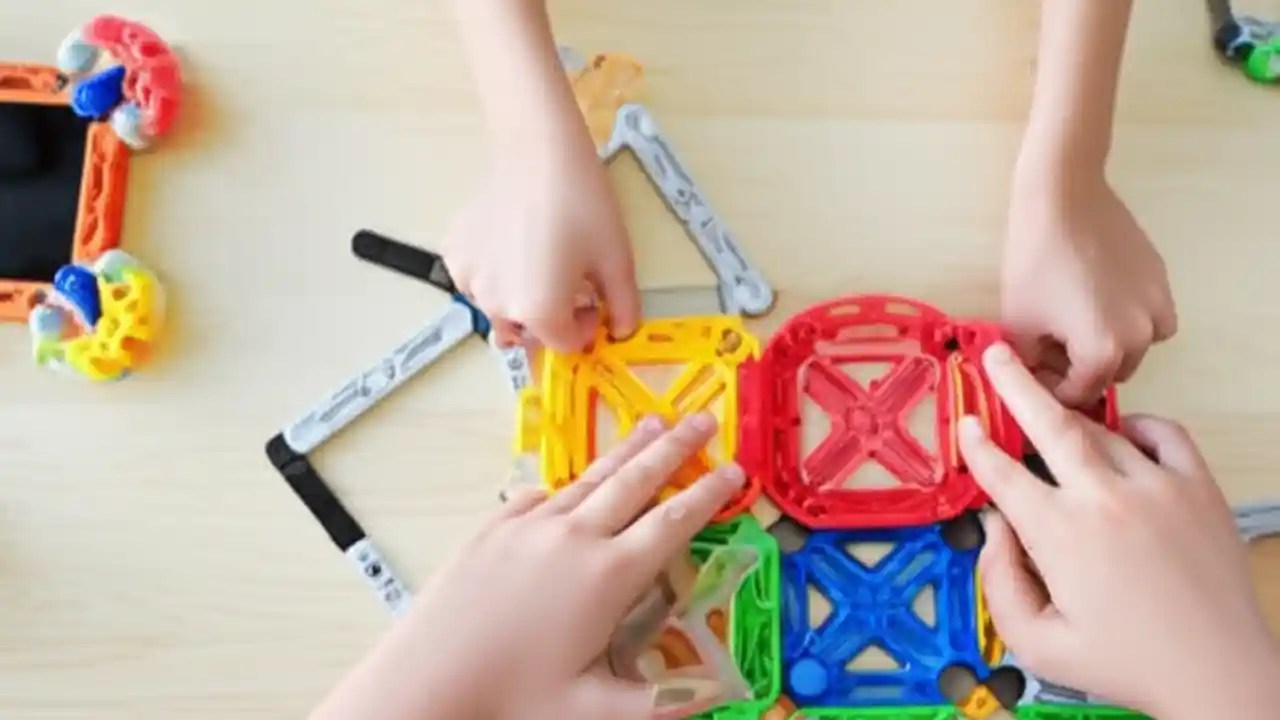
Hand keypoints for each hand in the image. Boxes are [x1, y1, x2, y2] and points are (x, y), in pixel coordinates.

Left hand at [312, 414, 745, 719]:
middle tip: (704, 418)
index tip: (733, 471)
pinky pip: (539, 496)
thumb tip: (723, 694)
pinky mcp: (493, 528)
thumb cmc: (510, 700)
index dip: (709, 494)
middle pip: (637, 479)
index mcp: (608, 576)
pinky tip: (571, 483)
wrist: (425, 681)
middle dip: (676, 446)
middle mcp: (573, 538)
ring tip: (654, 424)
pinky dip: (566, 485)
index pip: (674, 521)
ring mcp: (529, 526)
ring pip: (590, 477)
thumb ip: (663, 701)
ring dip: (627, 450)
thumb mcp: (596, 710)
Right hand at [443, 133, 639, 352]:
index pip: (564, 344)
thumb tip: (621, 332)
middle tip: (566, 277)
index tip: (591, 298)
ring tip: (537, 256)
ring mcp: (469, 280)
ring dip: (519, 297)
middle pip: (528, 331)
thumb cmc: (583, 204)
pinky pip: (477, 280)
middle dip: (549, 315)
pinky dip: (494, 273)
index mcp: (539, 314)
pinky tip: (510, 240)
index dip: (583, 326)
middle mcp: (497, 307)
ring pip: (499, 308)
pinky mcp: (454, 254)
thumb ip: (623, 306)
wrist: (538, 151)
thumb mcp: (618, 259)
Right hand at [959, 343, 1279, 719]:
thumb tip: (993, 529)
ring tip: (1053, 408)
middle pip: (1050, 425)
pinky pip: (1163, 434)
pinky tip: (1122, 435)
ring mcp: (1156, 486)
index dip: (977, 446)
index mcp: (1059, 535)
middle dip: (1016, 385)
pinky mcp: (1197, 487)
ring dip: (1071, 419)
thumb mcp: (1038, 644)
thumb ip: (999, 584)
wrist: (1218, 673)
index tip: (965, 425)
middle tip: (995, 353)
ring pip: (1101, 432)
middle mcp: (1104, 498)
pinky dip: (1137, 425)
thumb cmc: (1124, 664)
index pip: (1004, 475)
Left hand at [1002, 163, 1175, 405]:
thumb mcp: (1018, 322)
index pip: (1079, 393)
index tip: (1035, 374)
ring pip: (1136, 349)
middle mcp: (1141, 337)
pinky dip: (1130, 322)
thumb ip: (1031, 362)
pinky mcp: (1162, 280)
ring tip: (1075, 325)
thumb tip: (1039, 376)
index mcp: (1105, 353)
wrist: (1063, 199)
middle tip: (1049, 349)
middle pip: (1111, 374)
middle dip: (1080, 370)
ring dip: (1109, 348)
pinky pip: (1152, 318)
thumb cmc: (1033, 261)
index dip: (1052, 389)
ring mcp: (1158, 306)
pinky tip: (1100, 300)